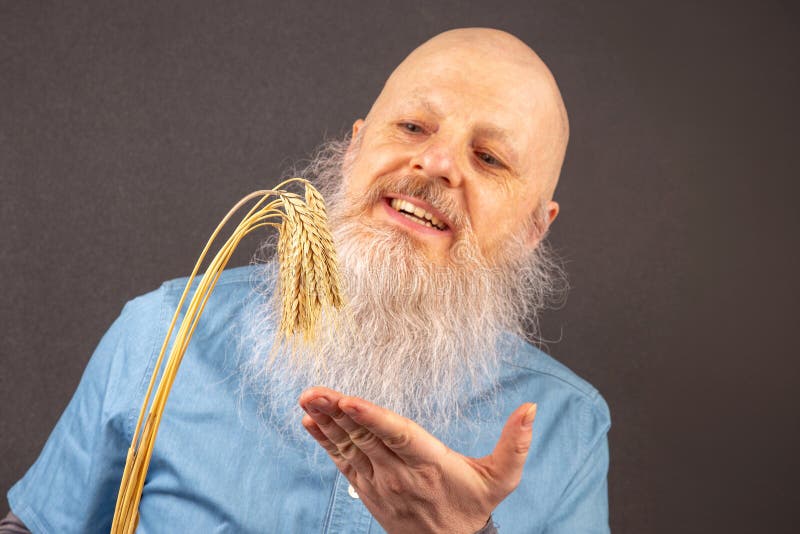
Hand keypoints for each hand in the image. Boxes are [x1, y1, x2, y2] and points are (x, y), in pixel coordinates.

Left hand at [299, 386, 537, 533]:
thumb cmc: (474, 506)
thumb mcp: (501, 479)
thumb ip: (515, 444)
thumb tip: (531, 408)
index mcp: (429, 464)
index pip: (396, 435)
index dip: (371, 417)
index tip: (347, 400)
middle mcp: (399, 473)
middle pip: (364, 437)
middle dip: (337, 412)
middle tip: (314, 391)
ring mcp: (380, 483)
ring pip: (349, 447)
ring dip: (326, 423)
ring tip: (307, 400)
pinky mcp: (368, 490)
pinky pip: (343, 462)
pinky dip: (326, 442)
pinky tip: (311, 423)